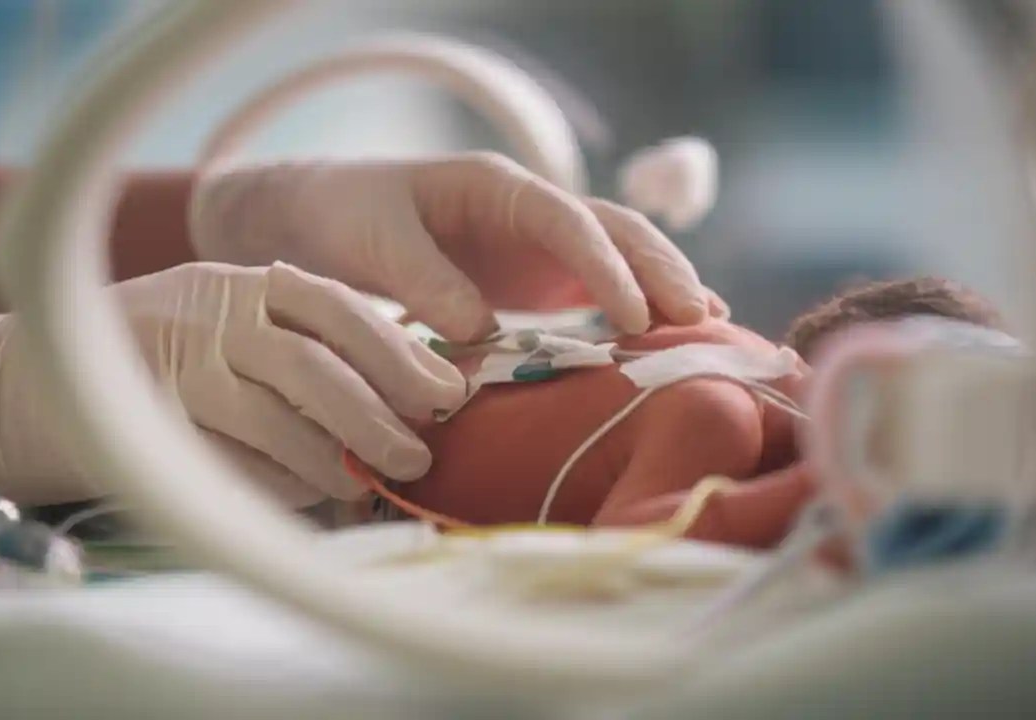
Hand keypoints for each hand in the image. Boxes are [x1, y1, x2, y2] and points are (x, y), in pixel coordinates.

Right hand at [0, 263, 463, 506]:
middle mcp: (208, 310)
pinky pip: (226, 458)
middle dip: (377, 411)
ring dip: (330, 458)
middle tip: (418, 453)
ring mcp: (170, 360)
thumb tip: (388, 399)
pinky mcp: (138, 415)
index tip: (448, 393)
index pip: (336, 306)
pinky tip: (302, 500)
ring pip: (274, 414)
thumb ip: (285, 346)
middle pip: (313, 361)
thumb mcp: (211, 325)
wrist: (3, 380)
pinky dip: (272, 485)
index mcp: (237, 281)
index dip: (398, 351)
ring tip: (364, 484)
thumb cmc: (133, 360)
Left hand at [191, 153, 712, 341]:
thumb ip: (427, 281)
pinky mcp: (538, 279)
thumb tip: (482, 331)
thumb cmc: (348, 218)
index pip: (568, 222)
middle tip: (700, 320)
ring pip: (620, 257)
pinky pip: (598, 290)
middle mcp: (532, 210)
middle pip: (614, 231)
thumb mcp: (377, 243)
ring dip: (663, 287)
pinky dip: (637, 310)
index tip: (636, 315)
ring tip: (709, 327)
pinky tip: (669, 340)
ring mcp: (540, 245)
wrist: (325, 221)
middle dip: (661, 271)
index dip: (607, 267)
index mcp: (498, 187)